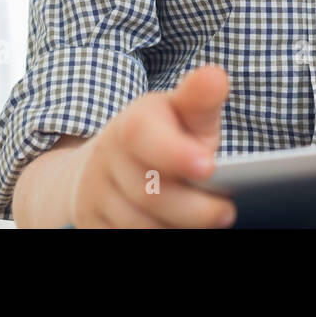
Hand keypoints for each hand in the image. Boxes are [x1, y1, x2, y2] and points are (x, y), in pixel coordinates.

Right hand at [67, 63, 237, 227]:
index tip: (208, 165)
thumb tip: (215, 77)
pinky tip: (178, 229)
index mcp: (132, 123)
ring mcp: (94, 194)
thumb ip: (200, 99)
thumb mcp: (182, 112)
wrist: (107, 165)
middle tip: (226, 212)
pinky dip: (157, 237)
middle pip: (149, 193)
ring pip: (138, 225)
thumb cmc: (164, 135)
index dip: (175, 153)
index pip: (143, 135)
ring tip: (209, 220)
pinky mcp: (89, 224)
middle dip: (193, 207)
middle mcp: (107, 157)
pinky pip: (123, 239)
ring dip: (178, 227)